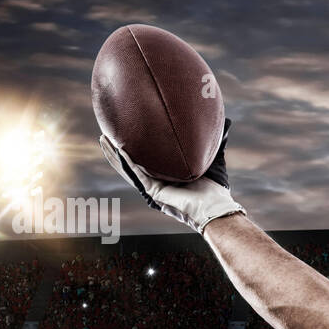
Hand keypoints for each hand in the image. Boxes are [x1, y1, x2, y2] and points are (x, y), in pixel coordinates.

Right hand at [99, 117, 244, 233]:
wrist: (214, 207)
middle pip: (132, 162)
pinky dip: (126, 161)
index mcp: (168, 174)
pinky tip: (117, 148)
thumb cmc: (215, 187)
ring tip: (103, 139)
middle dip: (117, 147)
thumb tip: (225, 121)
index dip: (137, 145)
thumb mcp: (211, 158)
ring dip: (114, 154)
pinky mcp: (153, 193)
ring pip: (128, 168)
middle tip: (106, 132)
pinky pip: (136, 174)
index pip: (148, 157)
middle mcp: (158, 181)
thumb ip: (213, 143)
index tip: (128, 129)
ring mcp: (154, 188)